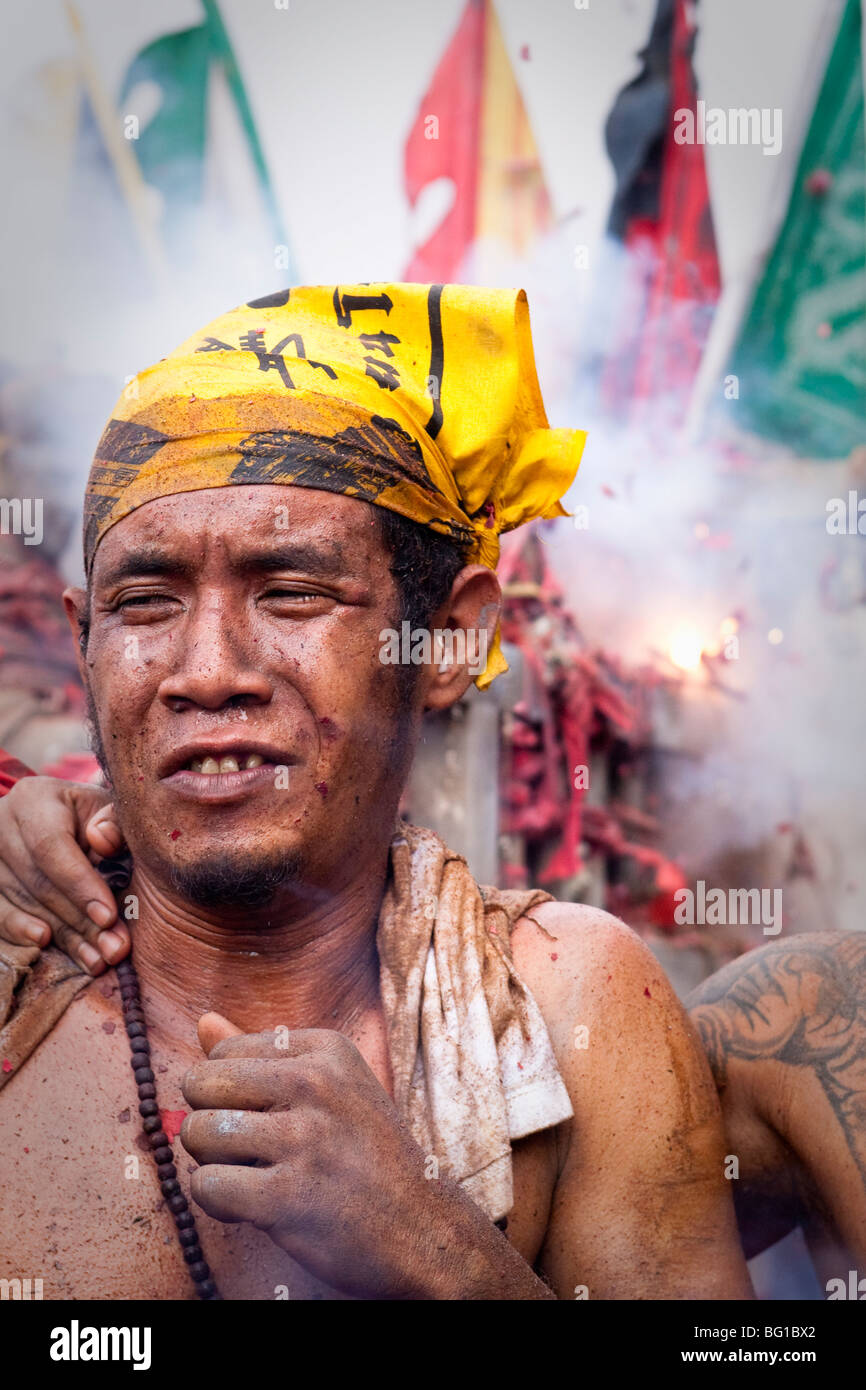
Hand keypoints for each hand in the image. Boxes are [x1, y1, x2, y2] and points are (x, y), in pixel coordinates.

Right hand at [0, 777, 129, 972]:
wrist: (59, 824)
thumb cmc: (90, 819)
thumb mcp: (107, 811)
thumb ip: (115, 823)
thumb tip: (103, 840)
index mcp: (33, 800)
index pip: (51, 847)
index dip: (80, 884)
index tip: (108, 916)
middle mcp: (1, 826)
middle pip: (38, 882)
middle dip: (80, 921)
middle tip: (114, 949)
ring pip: (22, 903)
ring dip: (63, 936)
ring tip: (97, 958)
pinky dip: (23, 933)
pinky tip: (46, 944)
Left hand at [180, 1013, 483, 1299]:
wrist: (423, 1228)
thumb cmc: (367, 1156)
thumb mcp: (333, 1087)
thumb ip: (264, 1055)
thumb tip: (203, 1022)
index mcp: (325, 1049)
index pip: (223, 1052)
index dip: (227, 1093)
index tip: (265, 1120)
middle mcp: (315, 1083)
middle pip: (201, 1084)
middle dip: (208, 1122)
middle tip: (245, 1151)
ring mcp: (304, 1139)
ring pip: (197, 1132)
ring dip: (210, 1165)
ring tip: (249, 1178)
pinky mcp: (288, 1196)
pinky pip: (206, 1185)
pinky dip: (217, 1203)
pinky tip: (251, 1209)